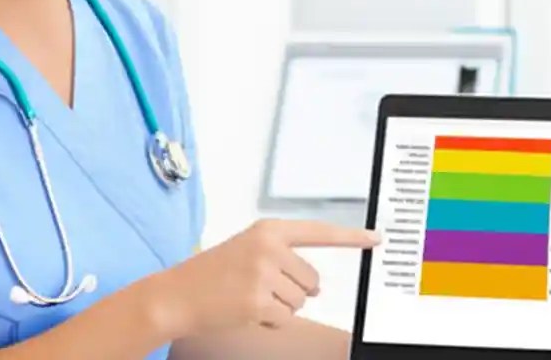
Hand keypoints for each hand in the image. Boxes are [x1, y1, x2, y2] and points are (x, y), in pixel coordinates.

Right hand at [154, 219, 379, 336]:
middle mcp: (269, 247)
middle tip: (258, 288)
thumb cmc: (210, 274)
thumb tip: (317, 286)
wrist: (175, 295)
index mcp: (268, 229)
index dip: (351, 237)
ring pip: (300, 301)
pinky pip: (284, 318)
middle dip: (292, 291)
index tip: (376, 238)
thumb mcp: (247, 250)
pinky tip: (245, 310)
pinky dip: (269, 320)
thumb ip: (282, 257)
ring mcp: (264, 274)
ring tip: (247, 297)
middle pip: (312, 279)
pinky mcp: (258, 300)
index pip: (319, 232)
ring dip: (279, 307)